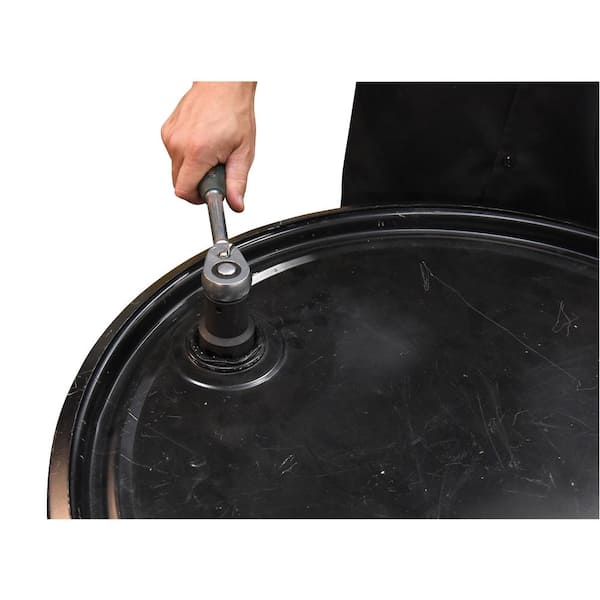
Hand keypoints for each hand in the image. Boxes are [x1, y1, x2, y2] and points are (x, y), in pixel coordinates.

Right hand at [161, 82, 256, 210]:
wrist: (223, 82)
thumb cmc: (234, 111)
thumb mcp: (243, 152)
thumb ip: (237, 182)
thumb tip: (236, 204)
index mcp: (197, 151)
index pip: (183, 191)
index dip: (196, 198)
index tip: (208, 193)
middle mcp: (178, 143)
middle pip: (178, 182)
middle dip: (196, 183)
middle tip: (215, 169)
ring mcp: (170, 136)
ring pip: (177, 169)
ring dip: (192, 168)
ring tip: (211, 152)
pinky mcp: (167, 130)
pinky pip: (174, 154)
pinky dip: (187, 155)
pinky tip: (202, 142)